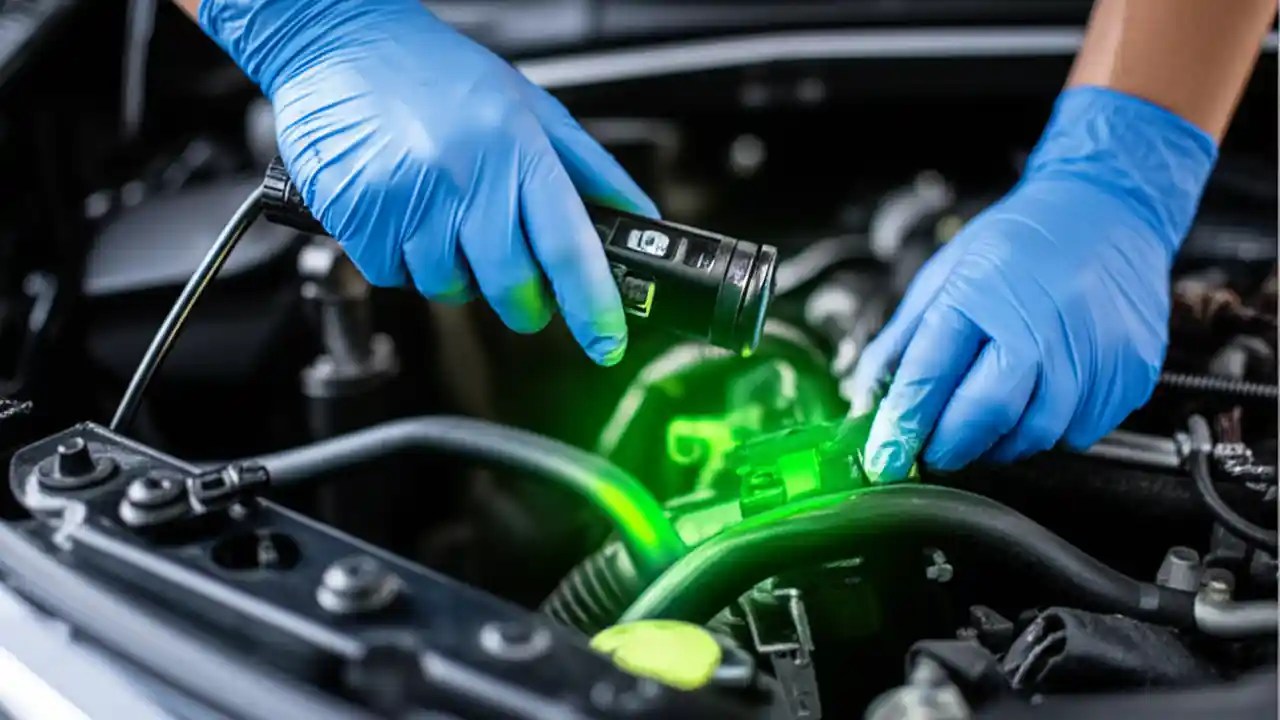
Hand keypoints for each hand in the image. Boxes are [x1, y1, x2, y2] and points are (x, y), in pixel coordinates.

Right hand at [199, 0, 657, 364]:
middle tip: (517, 279)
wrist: (337, 41)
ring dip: (456, 271)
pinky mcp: (361, 220)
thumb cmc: (433, 71)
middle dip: (523, 300)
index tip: (606, 341)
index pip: (569, 247)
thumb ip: (587, 167)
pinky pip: (397, 276)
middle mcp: (466, 176)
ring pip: (450, 287)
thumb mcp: (528, 105)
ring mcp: (410, 201)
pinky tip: (403, 212)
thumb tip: (636, 218)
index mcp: (517, 146)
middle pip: (513, 286)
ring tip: (443, 214)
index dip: (593, 305)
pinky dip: (404, 260)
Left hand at [849, 87, 1216, 482]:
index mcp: (981, 291)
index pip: (931, 373)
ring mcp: (1093, 349)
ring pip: (1035, 434)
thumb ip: (902, 341)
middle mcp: (1042, 321)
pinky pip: (1080, 432)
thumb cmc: (1023, 240)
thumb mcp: (945, 274)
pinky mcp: (1129, 373)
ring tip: (987, 417)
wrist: (1109, 210)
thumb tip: (867, 399)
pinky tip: (1040, 399)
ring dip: (1000, 442)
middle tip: (933, 450)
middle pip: (987, 414)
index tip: (884, 456)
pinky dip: (1050, 431)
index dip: (902, 424)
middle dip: (949, 446)